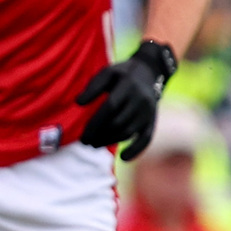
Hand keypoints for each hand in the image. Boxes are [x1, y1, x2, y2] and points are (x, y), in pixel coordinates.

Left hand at [77, 39, 176, 159]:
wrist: (150, 72)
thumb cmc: (122, 74)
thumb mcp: (108, 73)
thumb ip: (93, 86)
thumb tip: (78, 103)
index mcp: (128, 86)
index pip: (110, 107)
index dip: (95, 123)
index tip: (82, 135)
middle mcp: (140, 100)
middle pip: (118, 122)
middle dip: (100, 135)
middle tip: (85, 142)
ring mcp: (148, 112)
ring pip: (128, 132)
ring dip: (110, 141)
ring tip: (95, 145)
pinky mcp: (152, 120)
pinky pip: (146, 138)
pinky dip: (136, 150)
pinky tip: (123, 157)